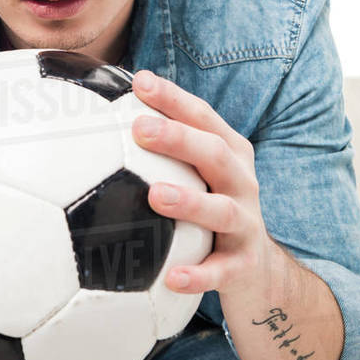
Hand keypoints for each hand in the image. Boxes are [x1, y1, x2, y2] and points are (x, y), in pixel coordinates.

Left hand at [129, 69, 276, 295]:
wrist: (259, 272)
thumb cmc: (211, 209)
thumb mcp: (199, 176)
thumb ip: (164, 149)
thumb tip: (100, 117)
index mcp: (230, 155)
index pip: (203, 118)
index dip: (174, 98)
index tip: (140, 82)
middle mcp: (241, 184)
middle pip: (215, 154)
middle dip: (179, 138)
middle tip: (139, 128)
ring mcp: (245, 225)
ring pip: (222, 211)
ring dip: (190, 202)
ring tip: (155, 195)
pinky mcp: (243, 267)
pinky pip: (221, 272)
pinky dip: (198, 275)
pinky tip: (171, 277)